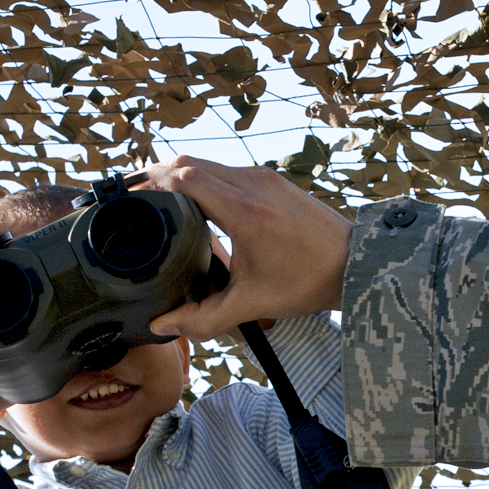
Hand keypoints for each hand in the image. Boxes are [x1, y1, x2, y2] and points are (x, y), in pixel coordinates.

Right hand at [134, 155, 352, 337]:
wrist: (355, 264)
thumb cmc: (307, 283)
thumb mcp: (252, 304)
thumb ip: (204, 317)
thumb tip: (162, 325)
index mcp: (244, 211)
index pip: (185, 179)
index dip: (152, 186)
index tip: (133, 203)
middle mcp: (252, 185)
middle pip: (190, 163)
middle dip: (158, 177)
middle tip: (136, 199)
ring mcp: (264, 178)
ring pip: (208, 163)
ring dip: (180, 176)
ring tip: (158, 199)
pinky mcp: (273, 179)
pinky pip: (227, 169)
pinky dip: (204, 178)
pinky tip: (193, 200)